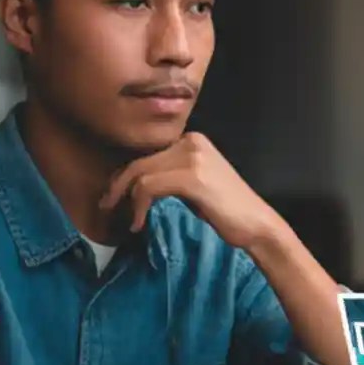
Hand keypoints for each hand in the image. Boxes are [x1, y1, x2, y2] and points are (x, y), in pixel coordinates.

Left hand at [99, 132, 284, 248]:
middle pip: (139, 162)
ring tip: (130, 221)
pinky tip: (139, 223)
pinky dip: (139, 206)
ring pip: (140, 174)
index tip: (115, 197)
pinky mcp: (192, 177)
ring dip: (128, 200)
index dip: (126, 176)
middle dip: (118, 187)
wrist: (257, 224)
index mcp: (192, 140)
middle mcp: (191, 141)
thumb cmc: (227, 211)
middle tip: (106, 207)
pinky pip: (149, 187)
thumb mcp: (195, 186)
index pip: (147, 154)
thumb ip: (171, 177)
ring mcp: (192, 157)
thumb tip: (137, 184)